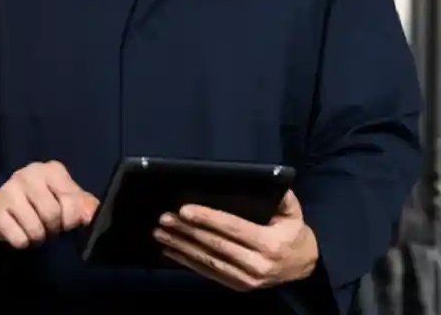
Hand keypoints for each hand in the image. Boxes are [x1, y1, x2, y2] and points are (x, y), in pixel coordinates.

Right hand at [0, 160, 99, 248]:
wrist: (3, 210)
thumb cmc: (42, 204)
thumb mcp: (67, 201)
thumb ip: (84, 207)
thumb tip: (90, 216)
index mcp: (51, 170)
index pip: (72, 201)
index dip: (72, 219)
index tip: (65, 221)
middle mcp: (27, 175)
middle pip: (52, 214)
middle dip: (53, 229)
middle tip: (48, 228)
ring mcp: (7, 191)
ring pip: (35, 228)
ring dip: (38, 238)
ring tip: (34, 231)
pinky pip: (19, 238)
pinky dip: (22, 243)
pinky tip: (19, 233)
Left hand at [154, 190, 319, 291]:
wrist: (304, 268)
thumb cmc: (293, 235)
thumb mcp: (294, 214)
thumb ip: (283, 197)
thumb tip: (269, 179)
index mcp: (270, 244)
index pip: (233, 228)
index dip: (207, 218)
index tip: (184, 210)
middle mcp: (257, 265)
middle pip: (215, 245)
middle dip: (187, 231)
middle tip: (165, 218)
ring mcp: (247, 279)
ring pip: (207, 261)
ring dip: (180, 246)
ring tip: (160, 233)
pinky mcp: (238, 286)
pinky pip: (208, 273)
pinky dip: (187, 261)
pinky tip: (170, 250)